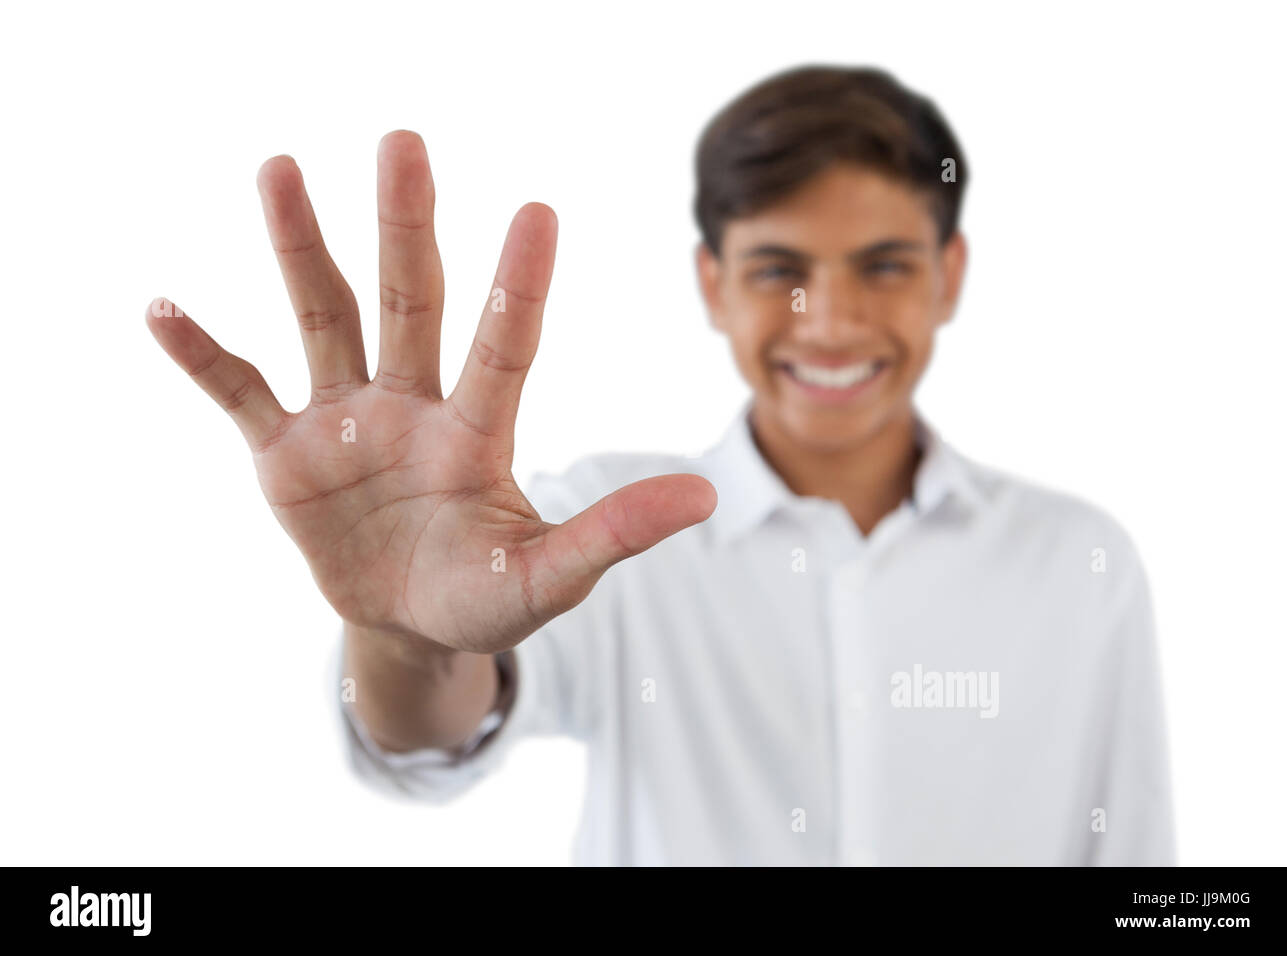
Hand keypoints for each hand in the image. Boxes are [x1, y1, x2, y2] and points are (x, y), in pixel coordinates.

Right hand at [146, 131, 715, 652]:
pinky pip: (240, 392)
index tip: (539, 211)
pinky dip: (202, 355)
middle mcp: (413, 406)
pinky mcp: (286, 455)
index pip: (504, 345)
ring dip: (300, 249)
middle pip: (409, 301)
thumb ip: (612, 535)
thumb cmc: (485, 596)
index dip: (519, 285)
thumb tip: (706, 497)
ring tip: (280, 168)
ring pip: (323, 318)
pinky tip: (161, 308)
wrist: (410, 625)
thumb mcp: (547, 577)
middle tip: (403, 140)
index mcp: (478, 432)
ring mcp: (346, 423)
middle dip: (404, 226)